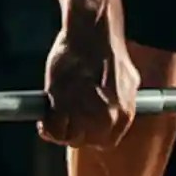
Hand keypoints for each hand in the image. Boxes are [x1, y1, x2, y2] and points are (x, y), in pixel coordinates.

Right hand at [38, 29, 139, 148]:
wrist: (93, 32)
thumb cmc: (108, 51)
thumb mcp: (128, 79)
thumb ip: (124, 100)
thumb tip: (117, 108)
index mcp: (124, 113)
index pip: (106, 142)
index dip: (92, 136)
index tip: (84, 128)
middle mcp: (106, 117)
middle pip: (85, 142)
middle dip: (75, 132)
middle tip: (68, 118)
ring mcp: (83, 112)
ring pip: (67, 138)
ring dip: (60, 128)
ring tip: (58, 114)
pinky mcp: (62, 103)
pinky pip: (51, 129)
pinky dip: (47, 124)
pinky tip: (48, 115)